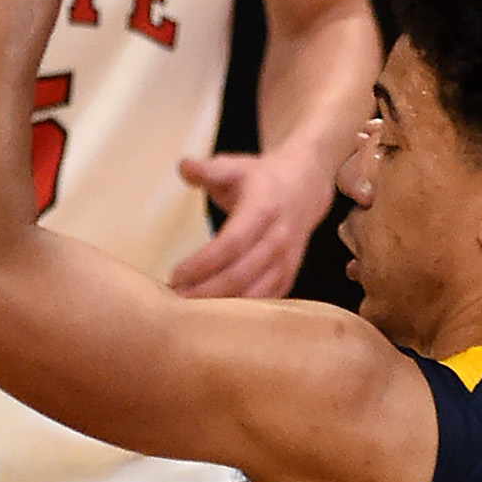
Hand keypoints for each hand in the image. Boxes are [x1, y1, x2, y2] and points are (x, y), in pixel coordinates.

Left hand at [169, 143, 338, 299]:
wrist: (305, 187)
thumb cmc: (261, 179)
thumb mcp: (236, 167)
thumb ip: (209, 170)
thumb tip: (183, 165)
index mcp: (263, 209)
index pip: (231, 244)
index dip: (202, 264)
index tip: (175, 275)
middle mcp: (278, 238)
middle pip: (239, 276)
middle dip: (205, 292)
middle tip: (175, 300)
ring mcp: (286, 261)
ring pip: (252, 295)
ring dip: (220, 308)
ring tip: (190, 311)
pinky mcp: (288, 277)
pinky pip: (263, 303)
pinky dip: (239, 313)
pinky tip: (214, 316)